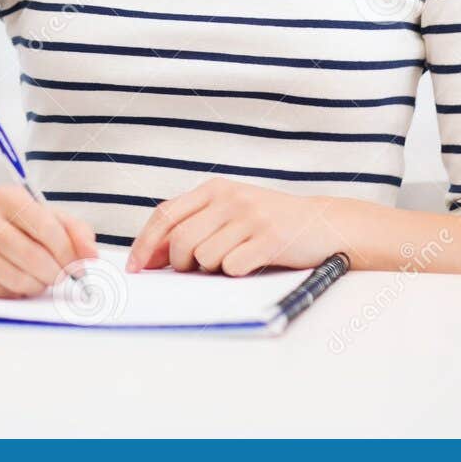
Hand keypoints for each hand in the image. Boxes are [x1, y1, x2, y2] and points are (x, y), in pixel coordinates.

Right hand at [0, 185, 97, 297]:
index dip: (69, 252)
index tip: (79, 266)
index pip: (46, 228)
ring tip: (39, 277)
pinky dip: (18, 293)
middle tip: (61, 276)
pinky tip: (17, 280)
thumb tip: (90, 255)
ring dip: (39, 285)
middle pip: (33, 257)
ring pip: (19, 280)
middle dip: (56, 273)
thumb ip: (75, 231)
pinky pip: (3, 294)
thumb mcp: (46, 217)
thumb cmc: (15, 225)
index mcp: (6, 197)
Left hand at [125, 178, 339, 275]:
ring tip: (234, 260)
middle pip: (181, 240)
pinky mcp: (270, 238)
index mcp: (214, 188)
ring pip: (204, 257)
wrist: (323, 223)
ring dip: (213, 270)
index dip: (146, 243)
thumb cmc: (270, 223)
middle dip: (180, 265)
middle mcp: (230, 197)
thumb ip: (195, 225)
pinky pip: (232, 267)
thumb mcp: (230, 212)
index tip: (137, 267)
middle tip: (195, 270)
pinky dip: (236, 273)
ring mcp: (250, 216)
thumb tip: (153, 255)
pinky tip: (252, 264)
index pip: (165, 214)